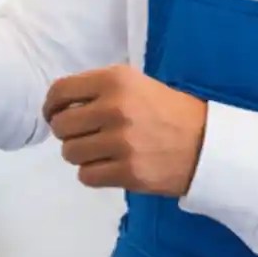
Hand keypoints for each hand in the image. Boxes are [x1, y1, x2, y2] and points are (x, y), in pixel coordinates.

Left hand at [43, 66, 207, 197]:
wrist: (206, 143)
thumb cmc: (166, 110)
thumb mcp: (134, 83)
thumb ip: (97, 89)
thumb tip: (59, 105)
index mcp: (114, 80)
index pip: (60, 92)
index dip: (50, 106)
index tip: (53, 115)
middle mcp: (114, 108)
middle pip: (61, 126)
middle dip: (66, 132)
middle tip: (82, 135)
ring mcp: (121, 142)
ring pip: (70, 153)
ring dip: (79, 154)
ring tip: (98, 151)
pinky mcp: (128, 172)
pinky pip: (86, 176)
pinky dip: (92, 173)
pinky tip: (108, 166)